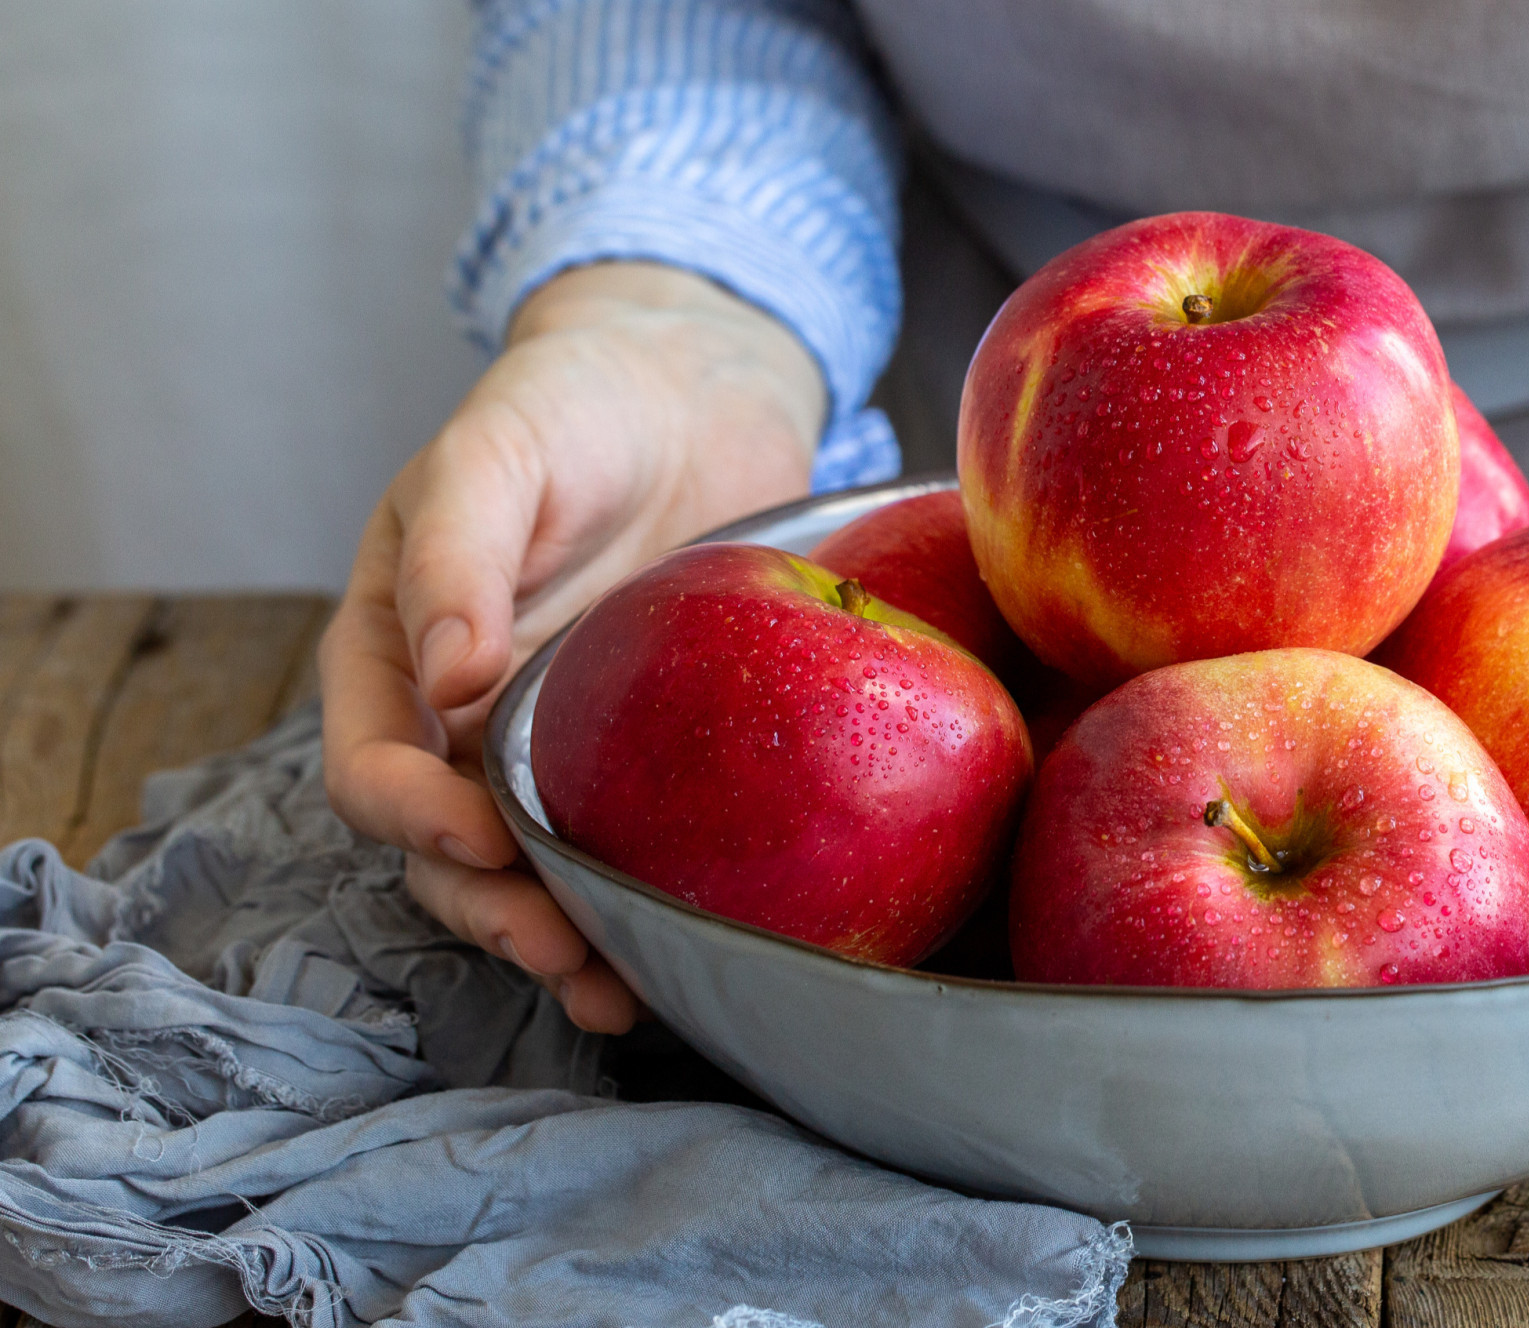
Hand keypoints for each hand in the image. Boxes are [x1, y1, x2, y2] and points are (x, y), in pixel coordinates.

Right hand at [319, 262, 826, 1032]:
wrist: (690, 389)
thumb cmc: (572, 403)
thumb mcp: (498, 451)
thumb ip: (459, 552)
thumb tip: (448, 675)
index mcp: (394, 650)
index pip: (372, 765)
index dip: (412, 815)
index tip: (477, 837)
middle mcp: (460, 717)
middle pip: (444, 852)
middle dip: (491, 911)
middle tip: (558, 948)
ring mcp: (549, 745)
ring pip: (525, 875)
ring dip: (558, 940)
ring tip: (614, 992)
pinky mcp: (638, 755)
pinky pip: (619, 846)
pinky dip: (633, 912)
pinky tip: (670, 964)